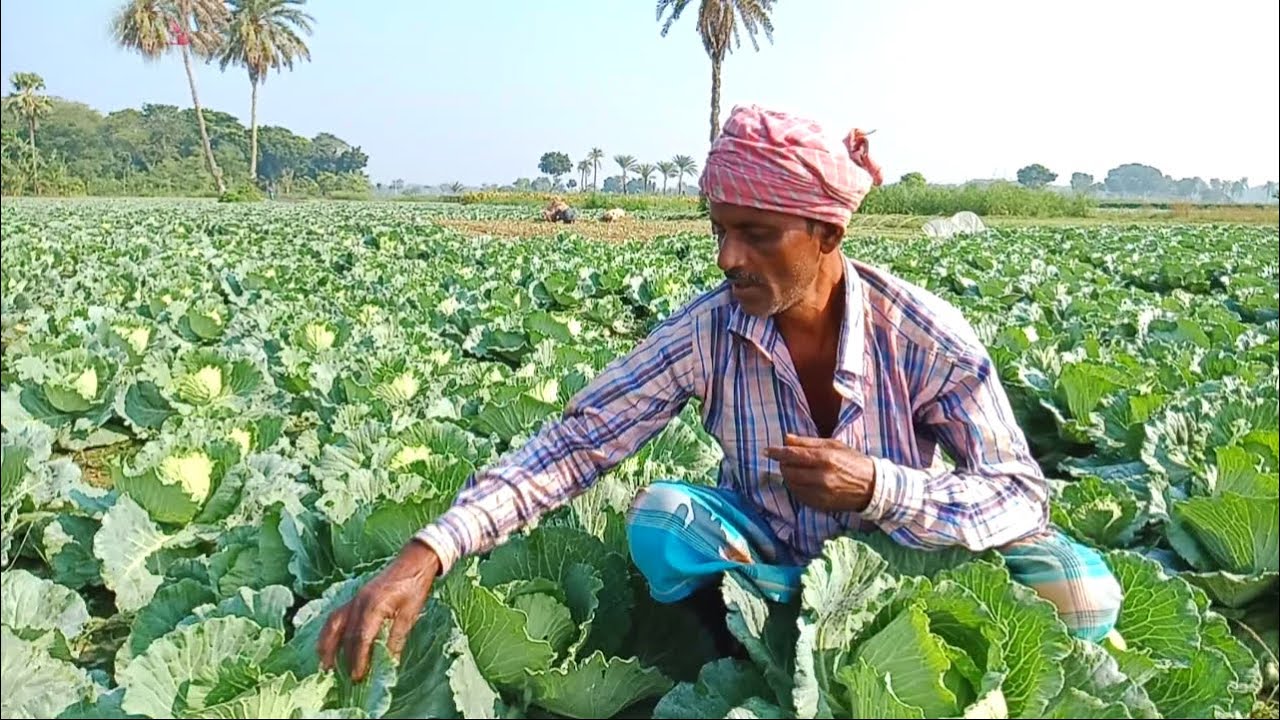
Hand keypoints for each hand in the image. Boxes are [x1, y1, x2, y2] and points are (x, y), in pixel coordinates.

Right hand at [317, 539, 439, 681]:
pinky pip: (336, 616)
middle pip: (347, 635)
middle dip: (347, 658)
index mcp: (374, 605)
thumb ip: (397, 637)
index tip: (358, 676)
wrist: (413, 561)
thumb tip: (390, 662)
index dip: (359, 659)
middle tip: (351, 679)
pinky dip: (329, 632)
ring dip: (327, 646)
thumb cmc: (415, 586)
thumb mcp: (411, 613)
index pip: (362, 637)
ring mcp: (354, 599)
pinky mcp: (355, 598)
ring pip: (334, 624)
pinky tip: (328, 645)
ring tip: (326, 666)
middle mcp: (359, 602)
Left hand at [764, 433, 876, 512]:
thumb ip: (808, 442)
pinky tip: (803, 482)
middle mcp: (822, 477)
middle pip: (789, 471)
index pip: (793, 455)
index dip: (777, 452)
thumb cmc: (853, 461)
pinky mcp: (820, 505)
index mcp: (826, 458)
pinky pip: (799, 496)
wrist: (872, 487)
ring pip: (792, 485)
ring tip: (795, 470)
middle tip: (786, 460)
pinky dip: (796, 488)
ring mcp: (821, 494)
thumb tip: (787, 439)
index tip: (767, 451)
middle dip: (783, 464)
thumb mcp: (833, 445)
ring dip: (788, 476)